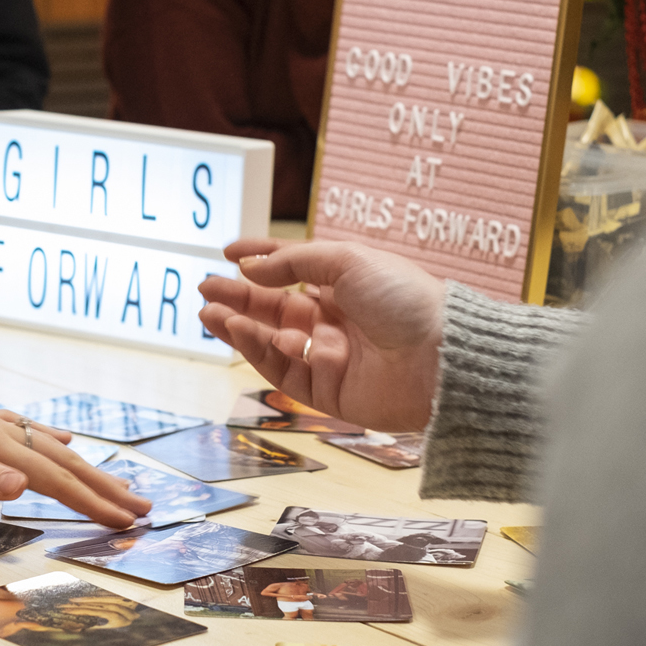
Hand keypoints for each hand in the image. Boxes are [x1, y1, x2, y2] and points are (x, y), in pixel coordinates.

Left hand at [0, 346, 150, 528]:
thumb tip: (24, 487)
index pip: (52, 478)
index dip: (90, 501)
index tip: (126, 521)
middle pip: (62, 462)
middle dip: (104, 487)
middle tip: (143, 508)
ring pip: (50, 450)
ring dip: (86, 470)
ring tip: (117, 483)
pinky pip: (28, 435)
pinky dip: (53, 444)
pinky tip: (62, 442)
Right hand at [196, 238, 443, 433]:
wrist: (440, 355)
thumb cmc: (405, 299)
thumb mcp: (347, 261)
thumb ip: (294, 264)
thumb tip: (251, 267)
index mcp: (347, 287)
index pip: (294, 271)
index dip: (262, 260)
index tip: (229, 251)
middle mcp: (336, 322)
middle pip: (275, 310)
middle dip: (239, 298)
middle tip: (205, 287)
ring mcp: (330, 358)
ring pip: (272, 343)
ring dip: (239, 326)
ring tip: (210, 312)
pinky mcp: (327, 393)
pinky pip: (284, 371)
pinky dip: (259, 350)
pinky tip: (242, 331)